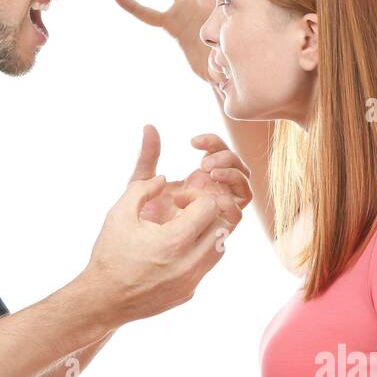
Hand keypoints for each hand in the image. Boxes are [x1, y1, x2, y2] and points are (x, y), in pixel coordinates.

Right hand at [81, 127, 230, 324]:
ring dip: (206, 232)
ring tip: (182, 229)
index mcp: (173, 241)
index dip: (195, 196)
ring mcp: (191, 281)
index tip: (177, 201)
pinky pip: (206, 266)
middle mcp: (189, 264)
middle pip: (222, 226)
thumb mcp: (119, 214)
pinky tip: (174, 250)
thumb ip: (142, 188)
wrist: (103, 300)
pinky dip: (198, 253)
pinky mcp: (189, 292)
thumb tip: (163, 179)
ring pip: (220, 247)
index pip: (209, 207)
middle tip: (184, 212)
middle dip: (206, 212)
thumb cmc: (109, 254)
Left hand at [132, 125, 248, 230]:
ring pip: (243, 185)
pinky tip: (210, 192)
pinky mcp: (220, 227)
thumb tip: (149, 126)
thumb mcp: (141, 182)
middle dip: (226, 156)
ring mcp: (219, 210)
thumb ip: (148, 156)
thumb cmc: (137, 220)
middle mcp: (213, 193)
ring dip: (231, 172)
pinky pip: (239, 209)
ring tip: (206, 171)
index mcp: (199, 180)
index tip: (193, 142)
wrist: (134, 250)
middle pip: (237, 167)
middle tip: (202, 162)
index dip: (213, 142)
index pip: (219, 153)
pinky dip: (231, 196)